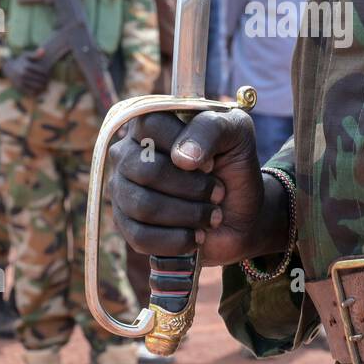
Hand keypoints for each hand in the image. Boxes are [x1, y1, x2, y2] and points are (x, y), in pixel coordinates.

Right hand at [2, 48, 49, 96]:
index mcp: (27, 66)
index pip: (42, 72)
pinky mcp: (19, 87)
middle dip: (46, 80)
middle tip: (48, 80)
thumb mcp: (26, 55)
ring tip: (45, 85)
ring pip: (37, 86)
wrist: (8, 68)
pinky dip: (37, 91)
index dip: (48, 74)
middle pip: (40, 79)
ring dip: (43, 86)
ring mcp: (21, 81)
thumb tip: (43, 51)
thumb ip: (35, 54)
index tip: (49, 74)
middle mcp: (23, 74)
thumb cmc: (20, 61)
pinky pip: (31, 92)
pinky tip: (38, 89)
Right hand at [108, 109, 287, 266]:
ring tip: (211, 216)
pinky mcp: (126, 224)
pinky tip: (195, 236)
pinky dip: (177, 240)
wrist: (240, 212)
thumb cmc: (233, 165)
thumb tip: (181, 157)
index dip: (188, 147)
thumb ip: (211, 129)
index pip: (151, 126)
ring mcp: (122, 188)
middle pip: (147, 171)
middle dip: (193, 188)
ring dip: (189, 215)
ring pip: (144, 206)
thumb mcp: (236, 134)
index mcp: (150, 123)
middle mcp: (128, 153)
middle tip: (218, 193)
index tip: (213, 162)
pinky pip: (139, 237)